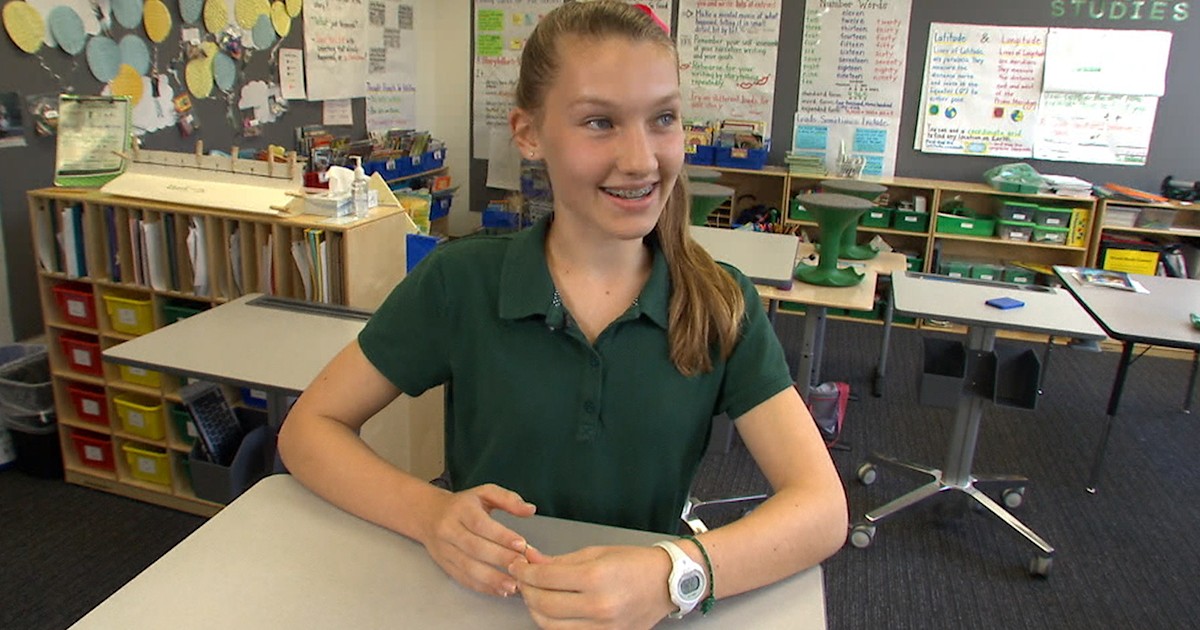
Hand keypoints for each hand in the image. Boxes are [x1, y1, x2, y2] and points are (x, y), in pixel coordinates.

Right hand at [419, 483, 536, 596]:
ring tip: (513, 585)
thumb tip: (530, 510)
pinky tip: (499, 590)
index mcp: (461, 510)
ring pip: (468, 567)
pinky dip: (482, 587)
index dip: (501, 536)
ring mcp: (445, 550)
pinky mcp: (445, 565)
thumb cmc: (463, 505)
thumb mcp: (484, 493)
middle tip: (521, 567)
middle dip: (500, 559)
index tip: (521, 544)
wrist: (428, 515)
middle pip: (474, 547)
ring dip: (492, 578)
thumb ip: (508, 499)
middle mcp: (449, 530)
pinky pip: (463, 578)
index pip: (480, 524)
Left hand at [509, 545, 674, 628]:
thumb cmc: (635, 562)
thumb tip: (531, 561)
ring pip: (550, 625)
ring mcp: (602, 627)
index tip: (519, 565)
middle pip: (543, 604)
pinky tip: (552, 609)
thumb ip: (560, 561)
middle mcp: (598, 606)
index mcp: (596, 578)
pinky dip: (553, 623)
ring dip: (535, 609)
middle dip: (525, 589)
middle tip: (522, 578)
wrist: (667, 582)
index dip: (525, 571)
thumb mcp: (596, 553)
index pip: (545, 578)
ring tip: (534, 594)